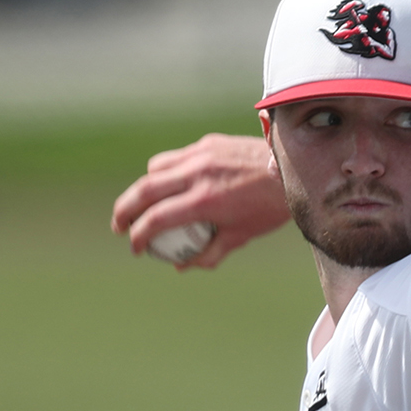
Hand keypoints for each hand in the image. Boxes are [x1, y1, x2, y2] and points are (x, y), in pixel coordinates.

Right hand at [110, 133, 290, 268]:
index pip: (156, 219)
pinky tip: (170, 184)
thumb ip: (209, 253)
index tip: (136, 248)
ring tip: (141, 205)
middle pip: (144, 191)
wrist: (291, 168)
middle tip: (119, 226)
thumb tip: (181, 266)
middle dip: (124, 210)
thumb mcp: (240, 236)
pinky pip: (175, 157)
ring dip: (143, 188)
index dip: (139, 236)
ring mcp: (200, 155)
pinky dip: (165, 172)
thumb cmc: (269, 207)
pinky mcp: (207, 143)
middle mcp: (196, 174)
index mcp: (204, 201)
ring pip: (155, 169)